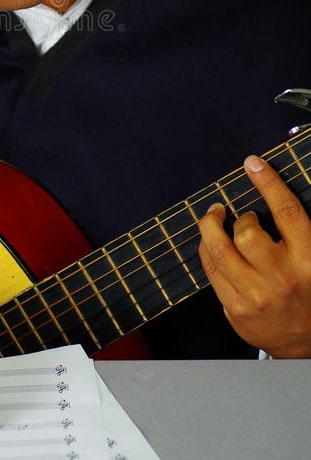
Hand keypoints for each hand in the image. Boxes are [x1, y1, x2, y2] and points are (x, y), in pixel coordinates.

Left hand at [198, 155, 310, 356]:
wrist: (309, 344)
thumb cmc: (310, 289)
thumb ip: (296, 230)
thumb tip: (270, 189)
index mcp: (309, 258)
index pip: (287, 211)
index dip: (268, 182)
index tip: (252, 163)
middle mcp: (283, 278)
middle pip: (245, 234)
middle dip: (236, 217)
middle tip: (236, 214)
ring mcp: (257, 297)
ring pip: (219, 252)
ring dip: (211, 228)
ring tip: (214, 219)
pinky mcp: (237, 312)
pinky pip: (211, 272)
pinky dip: (207, 251)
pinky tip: (213, 245)